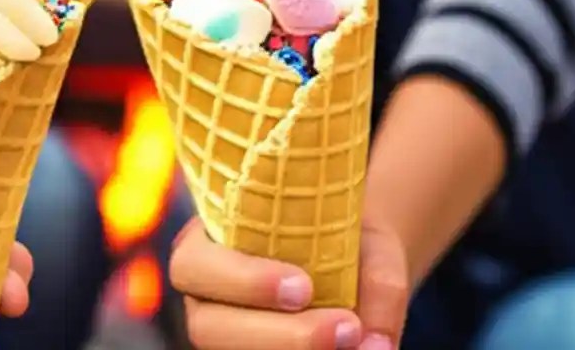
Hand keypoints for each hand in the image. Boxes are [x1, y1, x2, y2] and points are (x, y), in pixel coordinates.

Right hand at [170, 214, 409, 348]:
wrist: (352, 259)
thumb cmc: (344, 235)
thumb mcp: (367, 240)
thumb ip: (380, 285)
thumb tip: (378, 348)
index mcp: (205, 244)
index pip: (194, 265)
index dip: (243, 281)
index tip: (305, 286)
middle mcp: (203, 295)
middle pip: (207, 326)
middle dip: (275, 333)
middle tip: (344, 328)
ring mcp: (220, 331)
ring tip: (350, 344)